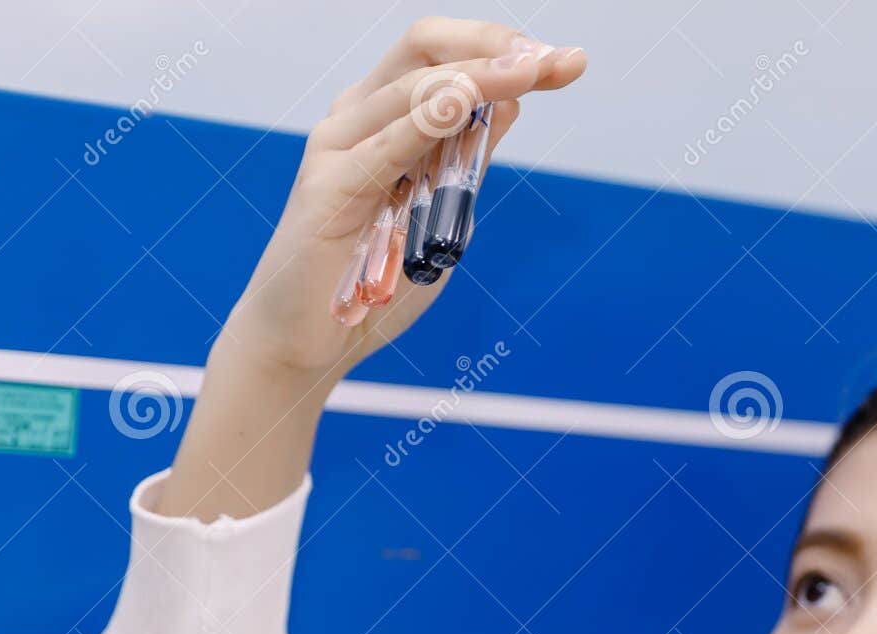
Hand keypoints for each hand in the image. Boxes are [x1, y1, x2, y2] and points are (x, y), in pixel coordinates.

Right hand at [216, 17, 587, 380]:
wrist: (310, 342)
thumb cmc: (372, 281)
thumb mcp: (442, 213)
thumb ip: (466, 161)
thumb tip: (510, 103)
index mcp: (385, 116)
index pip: (445, 57)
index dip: (503, 49)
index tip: (565, 62)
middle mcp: (357, 116)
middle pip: (425, 50)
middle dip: (496, 48)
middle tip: (556, 61)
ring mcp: (338, 146)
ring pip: (410, 89)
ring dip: (476, 77)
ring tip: (527, 72)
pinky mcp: (328, 188)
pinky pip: (384, 147)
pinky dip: (424, 122)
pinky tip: (460, 103)